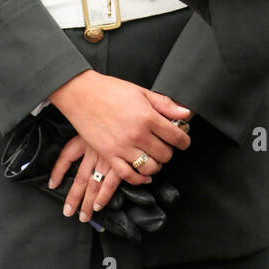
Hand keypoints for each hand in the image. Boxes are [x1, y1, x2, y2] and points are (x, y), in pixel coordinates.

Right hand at [47, 73, 190, 222]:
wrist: (81, 94)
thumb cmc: (111, 90)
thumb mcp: (142, 92)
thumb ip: (165, 104)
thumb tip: (186, 113)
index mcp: (148, 117)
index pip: (176, 136)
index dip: (184, 141)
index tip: (183, 141)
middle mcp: (137, 135)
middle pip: (165, 154)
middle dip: (169, 151)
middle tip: (166, 146)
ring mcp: (123, 147)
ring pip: (150, 168)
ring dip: (156, 165)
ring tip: (155, 158)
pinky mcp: (109, 155)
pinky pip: (128, 175)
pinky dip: (139, 178)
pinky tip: (143, 174)